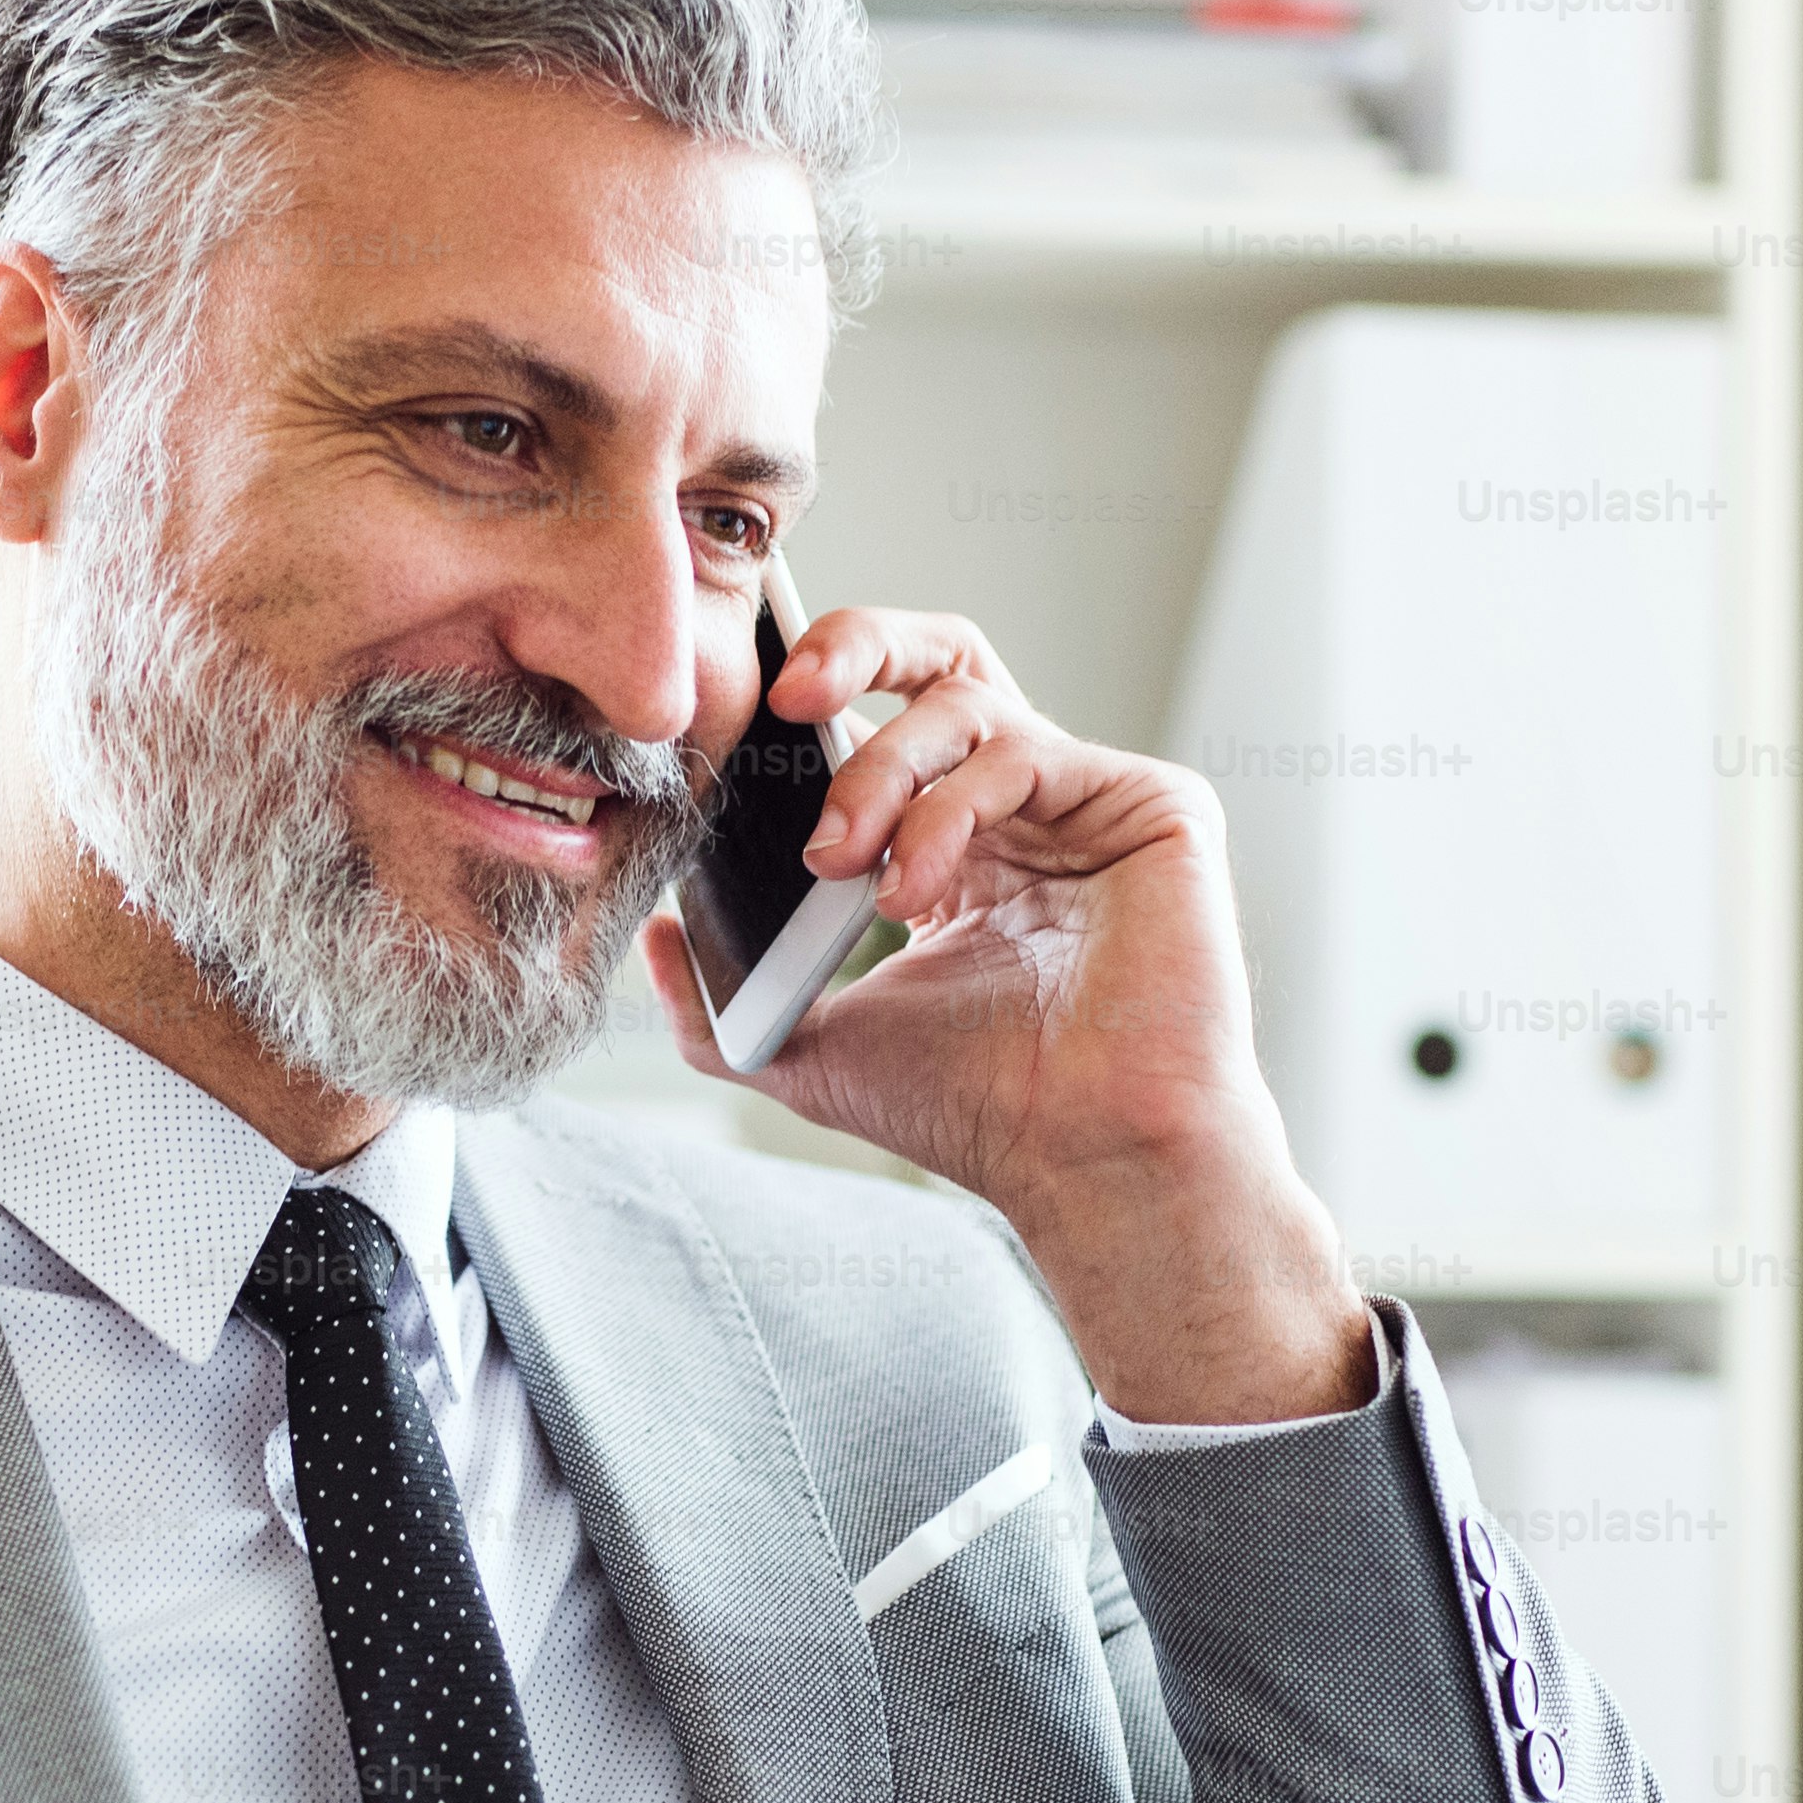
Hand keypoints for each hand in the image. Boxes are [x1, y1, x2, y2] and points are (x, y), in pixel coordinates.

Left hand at [641, 604, 1370, 1424]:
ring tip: (840, 861)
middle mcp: (1026, 808)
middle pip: (941, 661)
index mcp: (957, 844)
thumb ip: (720, 1003)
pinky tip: (914, 890)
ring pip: (967, 703)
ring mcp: (1090, 800)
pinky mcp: (1151, 804)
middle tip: (787, 695)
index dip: (817, 704)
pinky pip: (1027, 753)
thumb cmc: (976, 1111)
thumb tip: (650, 938)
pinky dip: (947, 809)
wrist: (1084, 1158)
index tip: (741, 729)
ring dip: (879, 772)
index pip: (885, 723)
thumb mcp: (808, 1053)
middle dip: (858, 645)